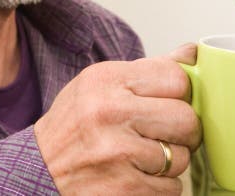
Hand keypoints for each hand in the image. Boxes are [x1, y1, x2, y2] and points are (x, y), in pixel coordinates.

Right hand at [34, 44, 199, 194]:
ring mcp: (117, 153)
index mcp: (106, 80)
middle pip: (186, 119)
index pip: (176, 78)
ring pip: (181, 158)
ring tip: (143, 156)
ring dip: (170, 161)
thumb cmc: (74, 125)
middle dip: (183, 131)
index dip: (180, 93)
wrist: (40, 170)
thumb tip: (193, 53)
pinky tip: (136, 175)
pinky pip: (171, 188)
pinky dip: (160, 186)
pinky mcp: (124, 188)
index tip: (170, 101)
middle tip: (166, 133)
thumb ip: (148, 70)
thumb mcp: (100, 84)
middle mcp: (110, 112)